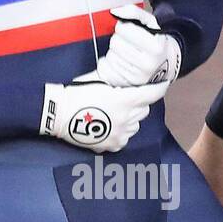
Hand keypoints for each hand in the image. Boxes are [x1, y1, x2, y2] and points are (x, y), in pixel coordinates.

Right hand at [41, 72, 168, 152]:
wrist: (59, 114)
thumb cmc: (77, 94)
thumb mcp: (99, 80)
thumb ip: (118, 80)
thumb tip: (129, 76)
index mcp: (125, 100)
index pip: (151, 94)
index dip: (159, 88)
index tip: (163, 84)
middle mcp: (127, 119)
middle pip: (144, 110)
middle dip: (138, 104)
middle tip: (126, 99)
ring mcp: (121, 134)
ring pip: (136, 125)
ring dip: (130, 119)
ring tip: (115, 114)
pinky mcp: (113, 145)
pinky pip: (125, 137)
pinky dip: (121, 132)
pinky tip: (109, 126)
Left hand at [95, 4, 181, 86]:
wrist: (163, 65)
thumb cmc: (154, 42)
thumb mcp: (151, 24)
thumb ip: (134, 12)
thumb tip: (115, 11)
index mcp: (155, 48)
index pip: (123, 29)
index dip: (123, 27)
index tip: (129, 31)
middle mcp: (147, 64)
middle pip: (115, 43)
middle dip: (118, 39)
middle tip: (127, 43)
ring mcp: (136, 77)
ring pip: (109, 56)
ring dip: (114, 52)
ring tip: (125, 53)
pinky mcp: (125, 85)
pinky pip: (104, 69)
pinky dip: (107, 63)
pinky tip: (118, 62)